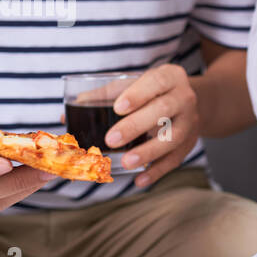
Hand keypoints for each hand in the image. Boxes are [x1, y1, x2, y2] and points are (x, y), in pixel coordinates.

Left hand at [106, 64, 199, 188]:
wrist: (190, 101)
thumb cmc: (151, 92)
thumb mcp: (133, 84)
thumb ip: (103, 96)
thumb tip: (66, 115)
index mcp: (170, 77)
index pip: (156, 82)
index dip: (138, 94)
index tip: (118, 107)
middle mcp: (185, 98)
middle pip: (164, 110)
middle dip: (137, 126)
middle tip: (111, 140)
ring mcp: (190, 122)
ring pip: (173, 138)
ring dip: (149, 152)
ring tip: (126, 162)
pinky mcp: (190, 143)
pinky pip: (175, 159)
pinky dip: (157, 171)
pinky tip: (140, 180)